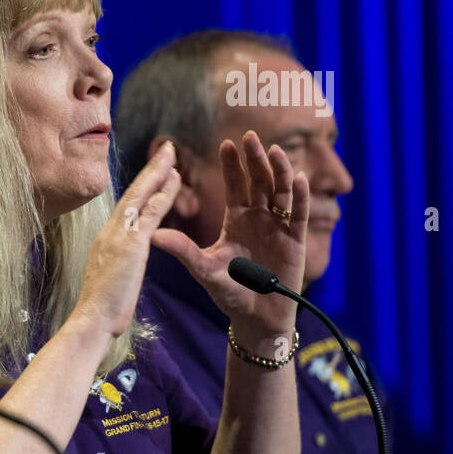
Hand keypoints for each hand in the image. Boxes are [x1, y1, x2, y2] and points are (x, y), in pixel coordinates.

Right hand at [72, 140, 181, 337]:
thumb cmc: (100, 308)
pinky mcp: (131, 244)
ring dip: (158, 174)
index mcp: (105, 239)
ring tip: (173, 155)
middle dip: (151, 170)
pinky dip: (163, 194)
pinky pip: (151, 213)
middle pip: (133, 192)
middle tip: (167, 150)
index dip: (141, 186)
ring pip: (141, 196)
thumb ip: (115, 263)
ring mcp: (119, 235)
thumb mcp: (107, 278)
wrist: (91, 319)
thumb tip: (120, 260)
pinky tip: (176, 180)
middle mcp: (110, 231)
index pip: (126, 206)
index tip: (154, 172)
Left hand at [152, 130, 309, 350]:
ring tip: (274, 151)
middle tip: (250, 136)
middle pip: (259, 182)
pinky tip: (298, 179)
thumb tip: (153, 235)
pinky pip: (299, 215)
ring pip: (280, 193)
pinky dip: (299, 197)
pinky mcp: (296, 241)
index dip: (233, 165)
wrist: (255, 317)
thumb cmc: (229, 292)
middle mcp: (259, 218)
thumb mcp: (203, 269)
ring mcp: (279, 227)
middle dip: (255, 159)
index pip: (235, 186)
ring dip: (279, 171)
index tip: (226, 143)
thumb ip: (183, 250)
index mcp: (236, 220)